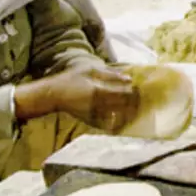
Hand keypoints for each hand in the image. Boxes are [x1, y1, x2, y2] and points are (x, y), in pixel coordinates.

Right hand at [17, 65, 138, 132]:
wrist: (54, 95)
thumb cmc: (71, 79)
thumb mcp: (89, 70)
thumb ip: (109, 74)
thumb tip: (128, 78)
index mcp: (99, 90)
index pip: (125, 93)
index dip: (135, 92)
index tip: (140, 89)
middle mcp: (98, 105)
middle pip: (125, 106)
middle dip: (136, 103)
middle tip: (141, 100)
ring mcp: (95, 114)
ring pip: (120, 117)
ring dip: (130, 114)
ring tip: (136, 109)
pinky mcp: (92, 121)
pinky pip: (110, 125)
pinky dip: (119, 122)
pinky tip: (124, 118)